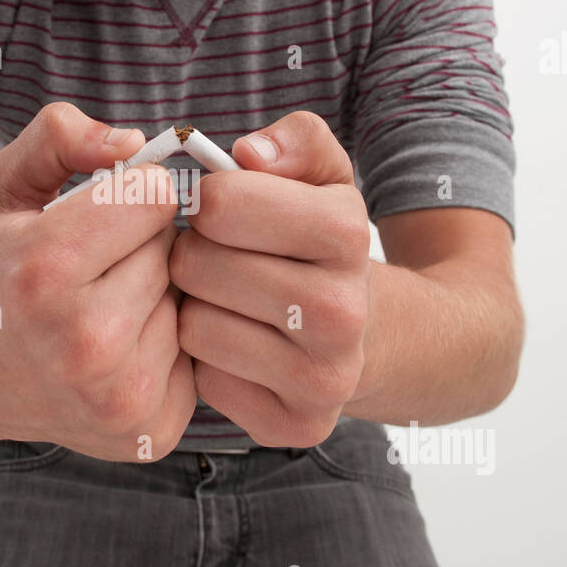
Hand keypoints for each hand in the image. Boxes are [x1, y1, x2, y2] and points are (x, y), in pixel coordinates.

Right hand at [0, 102, 195, 459]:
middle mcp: (84, 342)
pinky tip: (126, 349)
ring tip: (110, 308)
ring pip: (192, 304)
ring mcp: (119, 396)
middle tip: (101, 271)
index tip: (102, 218)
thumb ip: (60, 135)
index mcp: (45, 271)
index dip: (133, 198)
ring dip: (162, 298)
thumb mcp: (8, 186)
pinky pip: (199, 355)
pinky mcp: (149, 430)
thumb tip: (133, 140)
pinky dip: (171, 346)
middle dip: (146, 249)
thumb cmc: (0, 274)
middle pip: (176, 252)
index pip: (155, 197)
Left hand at [169, 111, 371, 447]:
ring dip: (194, 309)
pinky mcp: (293, 425)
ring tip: (225, 301)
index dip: (208, 201)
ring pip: (194, 327)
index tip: (221, 210)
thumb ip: (296, 141)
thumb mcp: (323, 176)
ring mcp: (323, 379)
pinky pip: (203, 382)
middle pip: (199, 265)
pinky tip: (234, 345)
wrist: (373, 334)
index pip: (221, 204)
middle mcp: (344, 314)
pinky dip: (204, 362)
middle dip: (195, 253)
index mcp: (347, 234)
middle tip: (218, 259)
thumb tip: (250, 153)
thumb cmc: (320, 243)